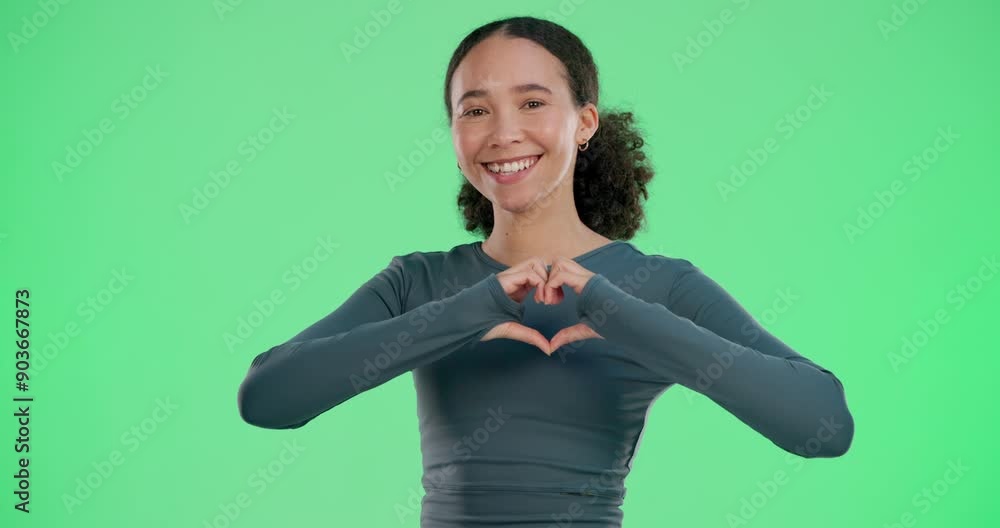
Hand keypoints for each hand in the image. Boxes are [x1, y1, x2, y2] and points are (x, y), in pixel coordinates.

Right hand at [480, 256, 603, 354]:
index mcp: (517, 288)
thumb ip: (531, 336)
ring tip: (544, 299)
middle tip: (551, 299)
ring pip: (536, 263)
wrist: (465, 321)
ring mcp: (510, 276)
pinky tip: (538, 299)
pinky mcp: (506, 278)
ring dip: (545, 279)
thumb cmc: (484, 324)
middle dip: (550, 278)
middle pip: (540, 264)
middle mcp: (515, 278)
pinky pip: (529, 272)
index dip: (549, 285)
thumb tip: (548, 349)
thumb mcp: (514, 330)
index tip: (551, 302)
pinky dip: (539, 283)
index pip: (539, 274)